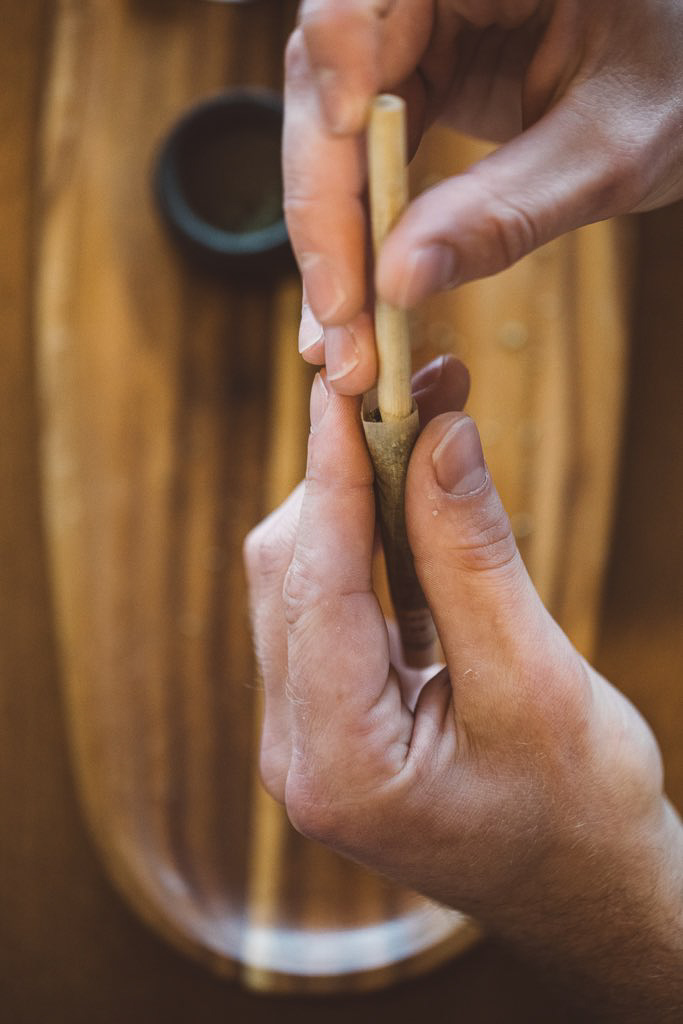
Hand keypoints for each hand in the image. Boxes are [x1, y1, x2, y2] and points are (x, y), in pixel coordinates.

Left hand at [244, 356, 682, 1015]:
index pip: (317, 590)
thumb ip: (474, 558)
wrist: (587, 891)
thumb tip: (440, 437)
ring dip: (360, 502)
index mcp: (337, 768)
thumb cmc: (580, 814)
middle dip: (346, 477)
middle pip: (293, 579)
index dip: (334, 477)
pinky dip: (372, 544)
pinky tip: (413, 497)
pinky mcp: (333, 716)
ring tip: (422, 427)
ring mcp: (308, 736)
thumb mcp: (535, 681)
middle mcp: (297, 754)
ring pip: (307, 584)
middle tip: (407, 393)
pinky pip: (335, 608)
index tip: (349, 388)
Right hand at [286, 0, 682, 391]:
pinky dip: (356, 225)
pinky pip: (359, 149)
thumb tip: (399, 283)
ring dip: (330, 231)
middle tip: (336, 318)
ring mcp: (416, 25)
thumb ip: (507, 211)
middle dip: (324, 208)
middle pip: (324, 80)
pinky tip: (357, 293)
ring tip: (343, 328)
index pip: (359, 6)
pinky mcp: (416, 74)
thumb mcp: (610, 148)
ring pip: (328, 125)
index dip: (330, 94)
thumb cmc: (681, 76)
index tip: (336, 191)